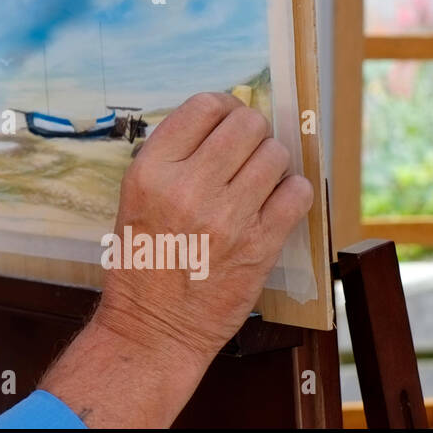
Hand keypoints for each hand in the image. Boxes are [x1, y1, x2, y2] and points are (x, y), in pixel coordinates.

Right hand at [37, 92, 312, 425]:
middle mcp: (188, 187)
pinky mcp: (260, 244)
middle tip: (247, 149)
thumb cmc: (142, 262)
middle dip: (252, 131)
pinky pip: (297, 194)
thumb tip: (222, 120)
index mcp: (151, 172)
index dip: (223, 106)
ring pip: (276, 155)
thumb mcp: (135, 199)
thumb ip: (172, 160)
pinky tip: (276, 201)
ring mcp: (227, 216)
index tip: (226, 119)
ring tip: (259, 179)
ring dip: (272, 162)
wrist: (154, 326)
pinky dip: (292, 191)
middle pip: (246, 124)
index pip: (203, 107)